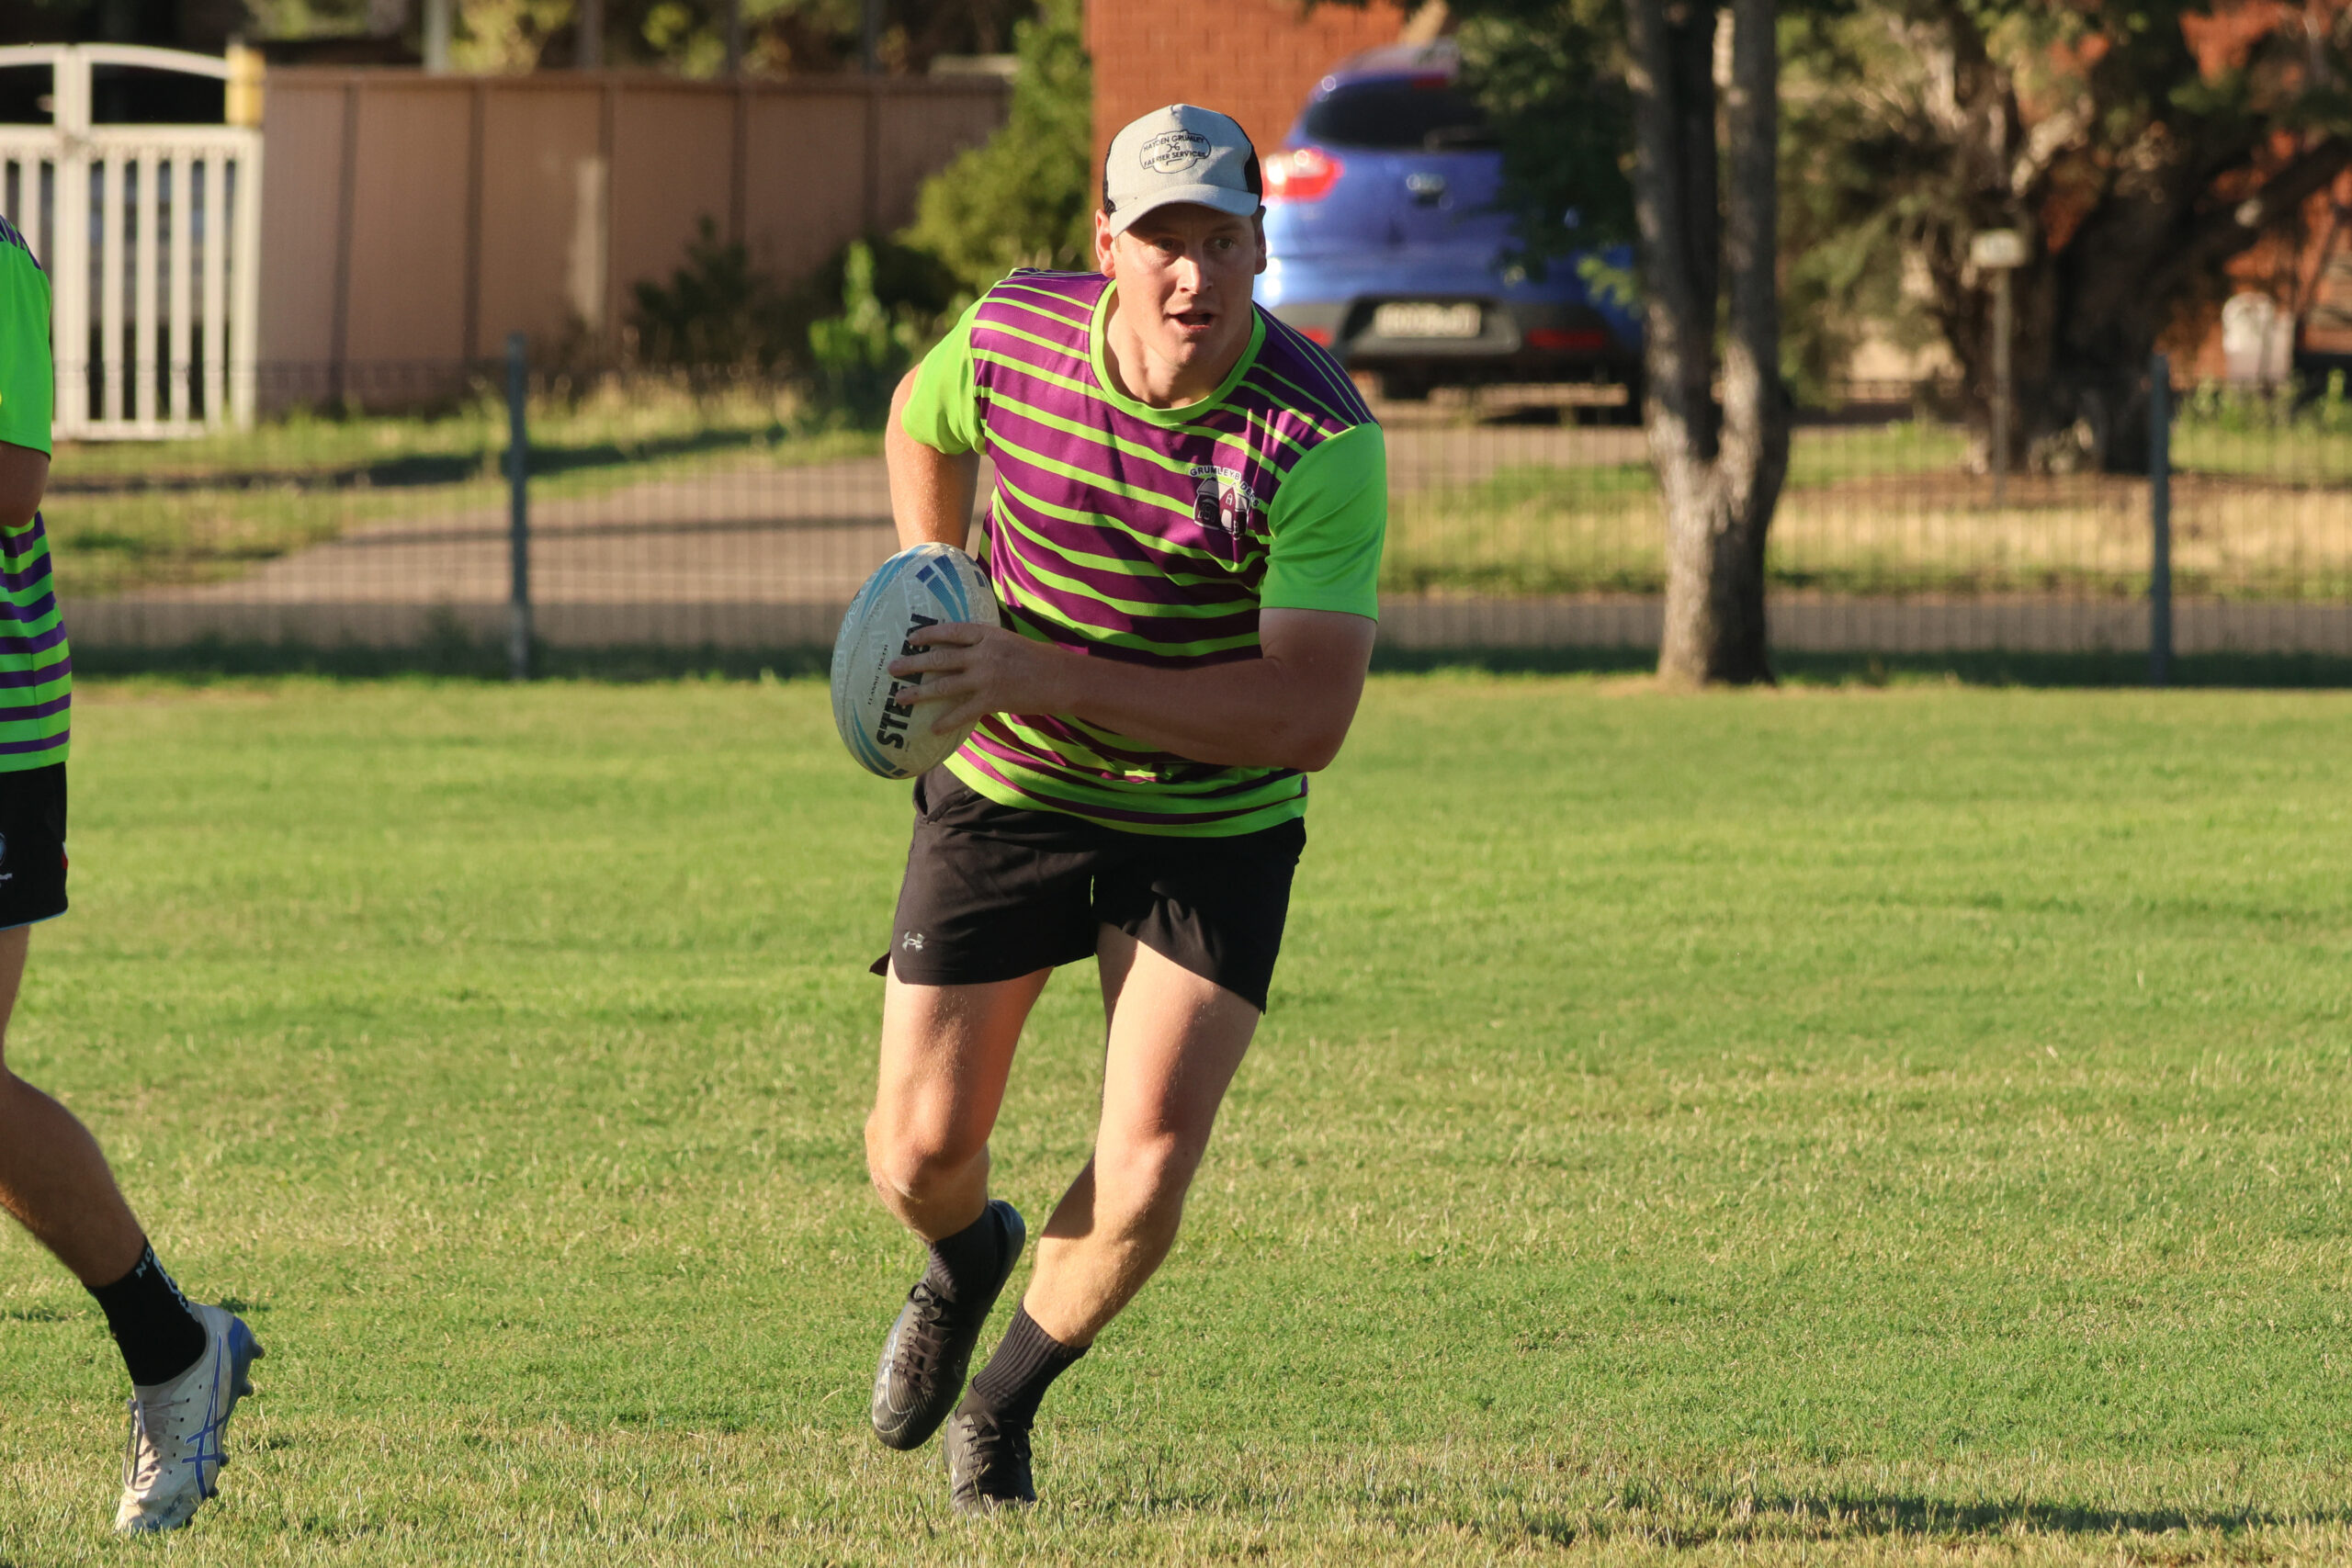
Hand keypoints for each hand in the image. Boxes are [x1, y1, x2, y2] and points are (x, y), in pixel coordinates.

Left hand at [888, 623, 1074, 735]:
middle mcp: (983, 654)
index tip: (911, 639)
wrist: (1062, 679)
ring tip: (900, 698)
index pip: (951, 631)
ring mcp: (986, 677)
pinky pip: (962, 712)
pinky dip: (946, 721)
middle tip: (892, 668)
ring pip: (944, 685)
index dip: (928, 634)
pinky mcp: (992, 700)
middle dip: (913, 663)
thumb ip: (988, 644)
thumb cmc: (1040, 659)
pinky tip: (932, 728)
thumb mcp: (1012, 641)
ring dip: (919, 692)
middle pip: (940, 658)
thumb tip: (968, 650)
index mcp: (989, 634)